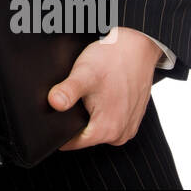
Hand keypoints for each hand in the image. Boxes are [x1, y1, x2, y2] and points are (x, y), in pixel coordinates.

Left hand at [48, 26, 160, 150]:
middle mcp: (120, 135)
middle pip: (85, 136)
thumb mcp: (84, 73)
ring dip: (89, 115)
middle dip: (75, 120)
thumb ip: (68, 91)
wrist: (137, 48)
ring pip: (96, 128)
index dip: (59, 129)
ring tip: (90, 93)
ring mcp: (127, 128)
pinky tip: (101, 94)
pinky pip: (109, 121)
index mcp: (107, 129)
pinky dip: (102, 111)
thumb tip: (54, 103)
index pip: (72, 142)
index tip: (56, 112)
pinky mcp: (131, 120)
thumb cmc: (112, 59)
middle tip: (76, 96)